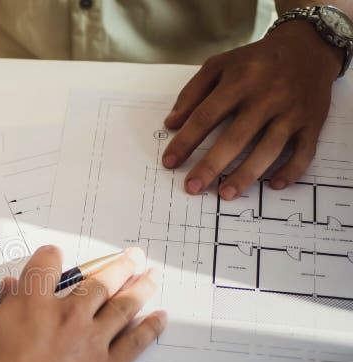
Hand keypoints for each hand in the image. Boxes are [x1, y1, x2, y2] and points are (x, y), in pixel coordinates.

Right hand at [0, 246, 165, 361]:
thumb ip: (3, 309)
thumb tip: (11, 289)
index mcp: (32, 302)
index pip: (46, 265)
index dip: (50, 256)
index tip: (53, 255)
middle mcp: (67, 315)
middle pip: (99, 281)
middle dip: (117, 265)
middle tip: (132, 256)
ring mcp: (90, 341)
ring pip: (122, 305)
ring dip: (139, 287)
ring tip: (150, 276)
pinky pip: (135, 343)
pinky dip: (150, 328)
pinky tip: (159, 317)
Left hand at [162, 21, 342, 199]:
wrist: (307, 47)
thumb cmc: (255, 61)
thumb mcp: (219, 65)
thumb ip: (192, 92)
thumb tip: (171, 124)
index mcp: (240, 81)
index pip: (206, 116)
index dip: (186, 141)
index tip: (169, 162)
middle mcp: (267, 97)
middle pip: (235, 138)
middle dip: (211, 166)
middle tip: (192, 187)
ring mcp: (291, 111)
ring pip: (269, 149)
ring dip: (246, 175)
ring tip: (224, 194)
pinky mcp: (312, 122)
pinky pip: (304, 152)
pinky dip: (291, 171)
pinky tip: (274, 185)